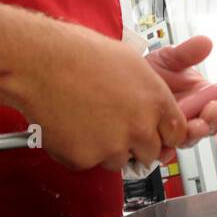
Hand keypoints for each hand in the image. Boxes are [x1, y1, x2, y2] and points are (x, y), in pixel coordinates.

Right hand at [8, 18, 188, 171]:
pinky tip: (70, 125)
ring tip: (87, 118)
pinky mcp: (85, 159)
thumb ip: (149, 92)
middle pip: (151, 153)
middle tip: (114, 125)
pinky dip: (79, 150)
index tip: (153, 133)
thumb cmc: (78, 54)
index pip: (177, 134)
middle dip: (136, 143)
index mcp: (155, 101)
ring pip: (119, 160)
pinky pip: (89, 163)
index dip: (163, 134)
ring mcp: (112, 146)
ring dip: (106, 148)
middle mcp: (139, 127)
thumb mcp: (130, 62)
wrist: (39, 62)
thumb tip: (152, 107)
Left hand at [145, 35, 216, 145]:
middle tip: (216, 108)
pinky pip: (166, 150)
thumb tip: (205, 42)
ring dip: (198, 132)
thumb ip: (187, 53)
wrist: (122, 81)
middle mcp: (194, 116)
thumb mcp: (169, 58)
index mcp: (203, 98)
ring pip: (192, 138)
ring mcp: (177, 129)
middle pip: (213, 124)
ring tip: (197, 124)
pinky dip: (167, 150)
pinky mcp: (159, 140)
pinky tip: (167, 144)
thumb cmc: (150, 72)